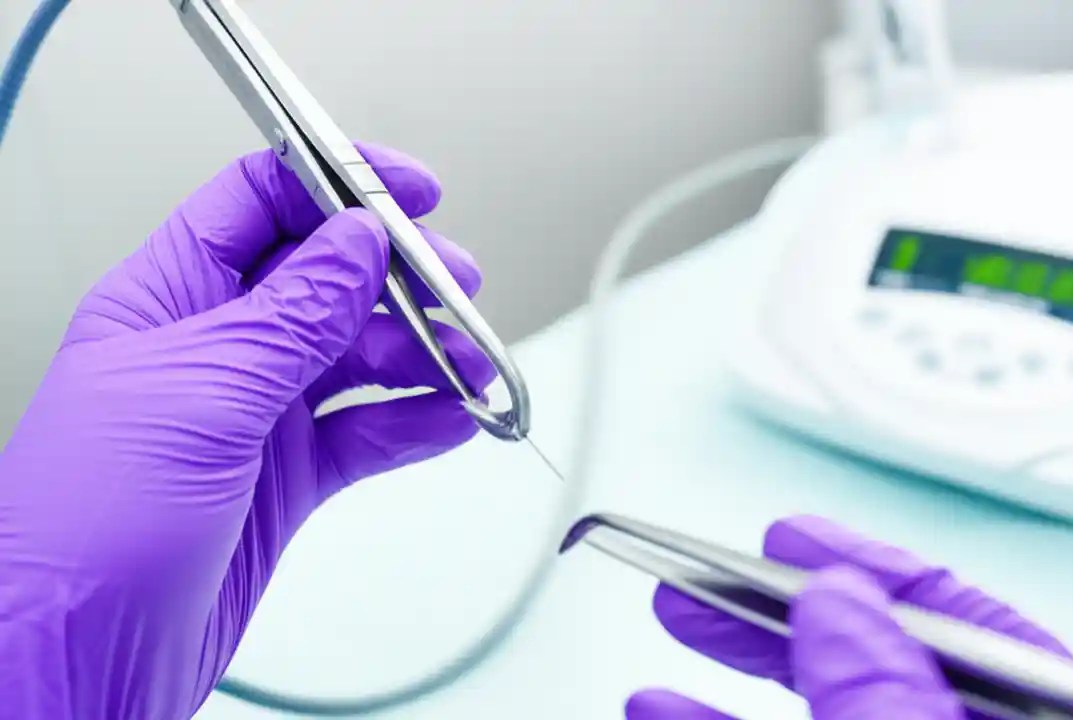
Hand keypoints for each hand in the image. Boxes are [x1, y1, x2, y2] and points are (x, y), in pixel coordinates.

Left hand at [0, 144, 492, 718]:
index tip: (411, 192)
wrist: (74, 659)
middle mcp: (217, 350)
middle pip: (327, 281)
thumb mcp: (202, 394)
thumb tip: (360, 242)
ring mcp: (256, 416)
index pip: (259, 204)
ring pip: (358, 358)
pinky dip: (415, 422)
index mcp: (168, 300)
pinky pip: (367, 432)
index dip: (337, 185)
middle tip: (455, 288)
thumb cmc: (84, 527)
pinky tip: (452, 419)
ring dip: (422, 354)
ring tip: (470, 363)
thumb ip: (294, 315)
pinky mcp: (287, 480)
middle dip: (399, 278)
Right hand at [626, 516, 1072, 719]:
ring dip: (737, 662)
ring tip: (676, 618)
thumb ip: (890, 703)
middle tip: (718, 567)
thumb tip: (841, 607)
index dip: (877, 571)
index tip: (795, 539)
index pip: (978, 631)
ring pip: (823, 707)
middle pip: (883, 658)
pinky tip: (664, 707)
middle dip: (786, 605)